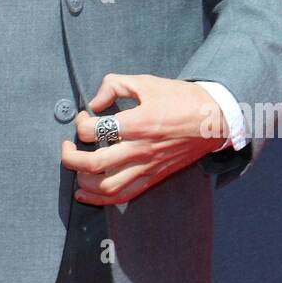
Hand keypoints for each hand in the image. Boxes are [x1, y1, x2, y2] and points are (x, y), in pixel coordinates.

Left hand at [61, 73, 227, 204]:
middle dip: (70, 157)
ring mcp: (147, 167)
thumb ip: (114, 86)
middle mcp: (140, 149)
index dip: (81, 123)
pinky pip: (124, 196)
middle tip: (67, 146)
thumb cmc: (180, 99)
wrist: (214, 120)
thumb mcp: (146, 82)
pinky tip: (84, 193)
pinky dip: (100, 199)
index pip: (94, 130)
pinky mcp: (153, 177)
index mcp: (138, 123)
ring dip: (82, 180)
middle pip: (93, 163)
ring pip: (106, 186)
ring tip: (75, 167)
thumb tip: (94, 101)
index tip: (85, 116)